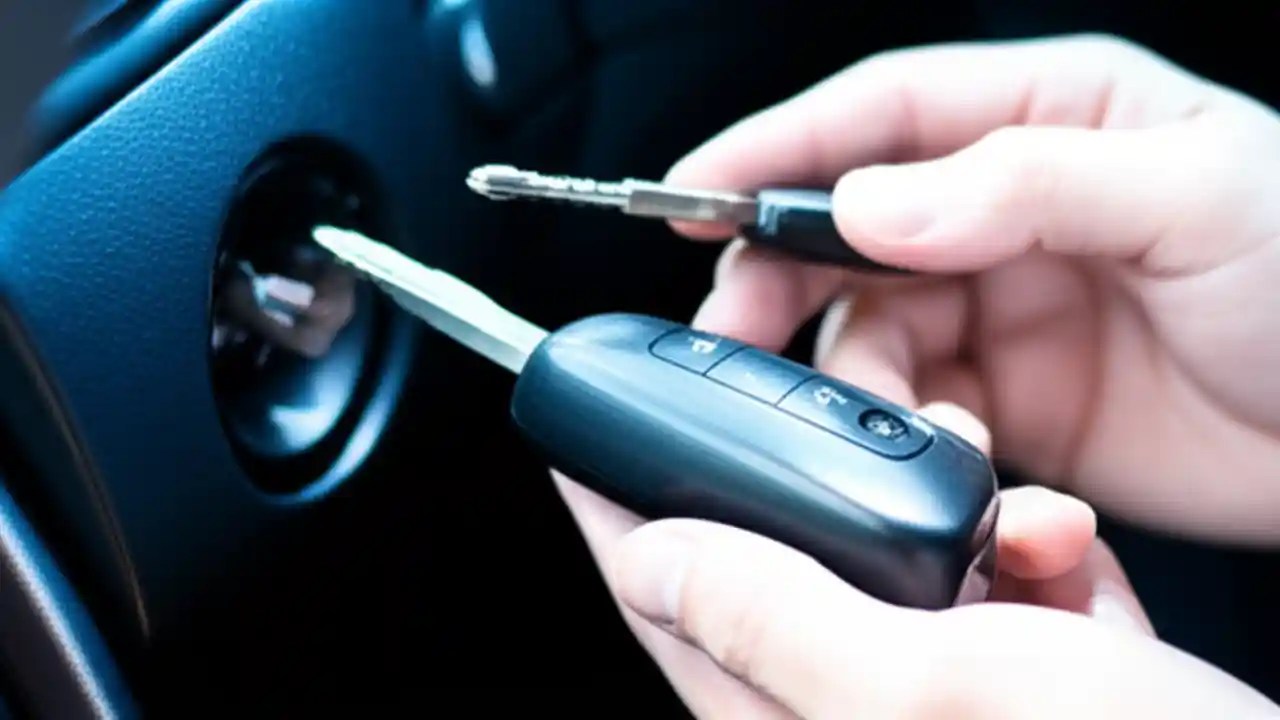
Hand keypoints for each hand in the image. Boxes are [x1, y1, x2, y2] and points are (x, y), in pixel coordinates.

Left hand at [552, 408, 1146, 717]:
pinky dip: (1027, 543)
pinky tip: (1070, 557)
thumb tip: (656, 560)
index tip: (592, 424)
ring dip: (946, 504)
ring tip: (1015, 514)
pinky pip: (985, 572)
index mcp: (791, 719)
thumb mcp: (928, 689)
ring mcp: (936, 685)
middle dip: (817, 479)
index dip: (615, 503)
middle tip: (851, 424)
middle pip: (774, 558)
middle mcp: (847, 706)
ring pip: (888, 549)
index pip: (664, 598)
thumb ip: (777, 620)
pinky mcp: (1015, 665)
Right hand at [665, 34, 1279, 543]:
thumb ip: (1023, 184)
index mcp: (1047, 118)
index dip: (778, 145)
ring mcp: (1000, 305)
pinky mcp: (1006, 398)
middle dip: (776, 275)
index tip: (696, 188)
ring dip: (855, 380)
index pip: (882, 112)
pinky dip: (907, 438)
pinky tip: (952, 454)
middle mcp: (1005, 207)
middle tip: (737, 325)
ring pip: (866, 331)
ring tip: (907, 420)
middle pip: (844, 229)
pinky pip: (912, 409)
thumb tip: (871, 203)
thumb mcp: (1193, 197)